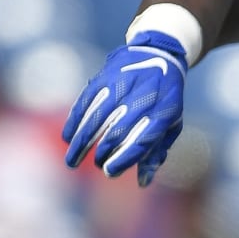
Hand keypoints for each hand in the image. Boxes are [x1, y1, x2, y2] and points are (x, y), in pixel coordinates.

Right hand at [62, 31, 186, 186]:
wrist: (159, 54)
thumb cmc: (165, 98)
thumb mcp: (171, 123)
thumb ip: (156, 152)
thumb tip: (143, 183)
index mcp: (163, 112)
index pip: (143, 140)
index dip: (125, 158)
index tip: (111, 172)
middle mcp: (142, 98)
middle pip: (117, 131)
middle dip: (103, 152)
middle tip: (96, 165)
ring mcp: (122, 86)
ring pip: (96, 118)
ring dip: (82, 142)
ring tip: (72, 161)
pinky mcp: (104, 78)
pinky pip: (85, 102)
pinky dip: (74, 122)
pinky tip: (67, 138)